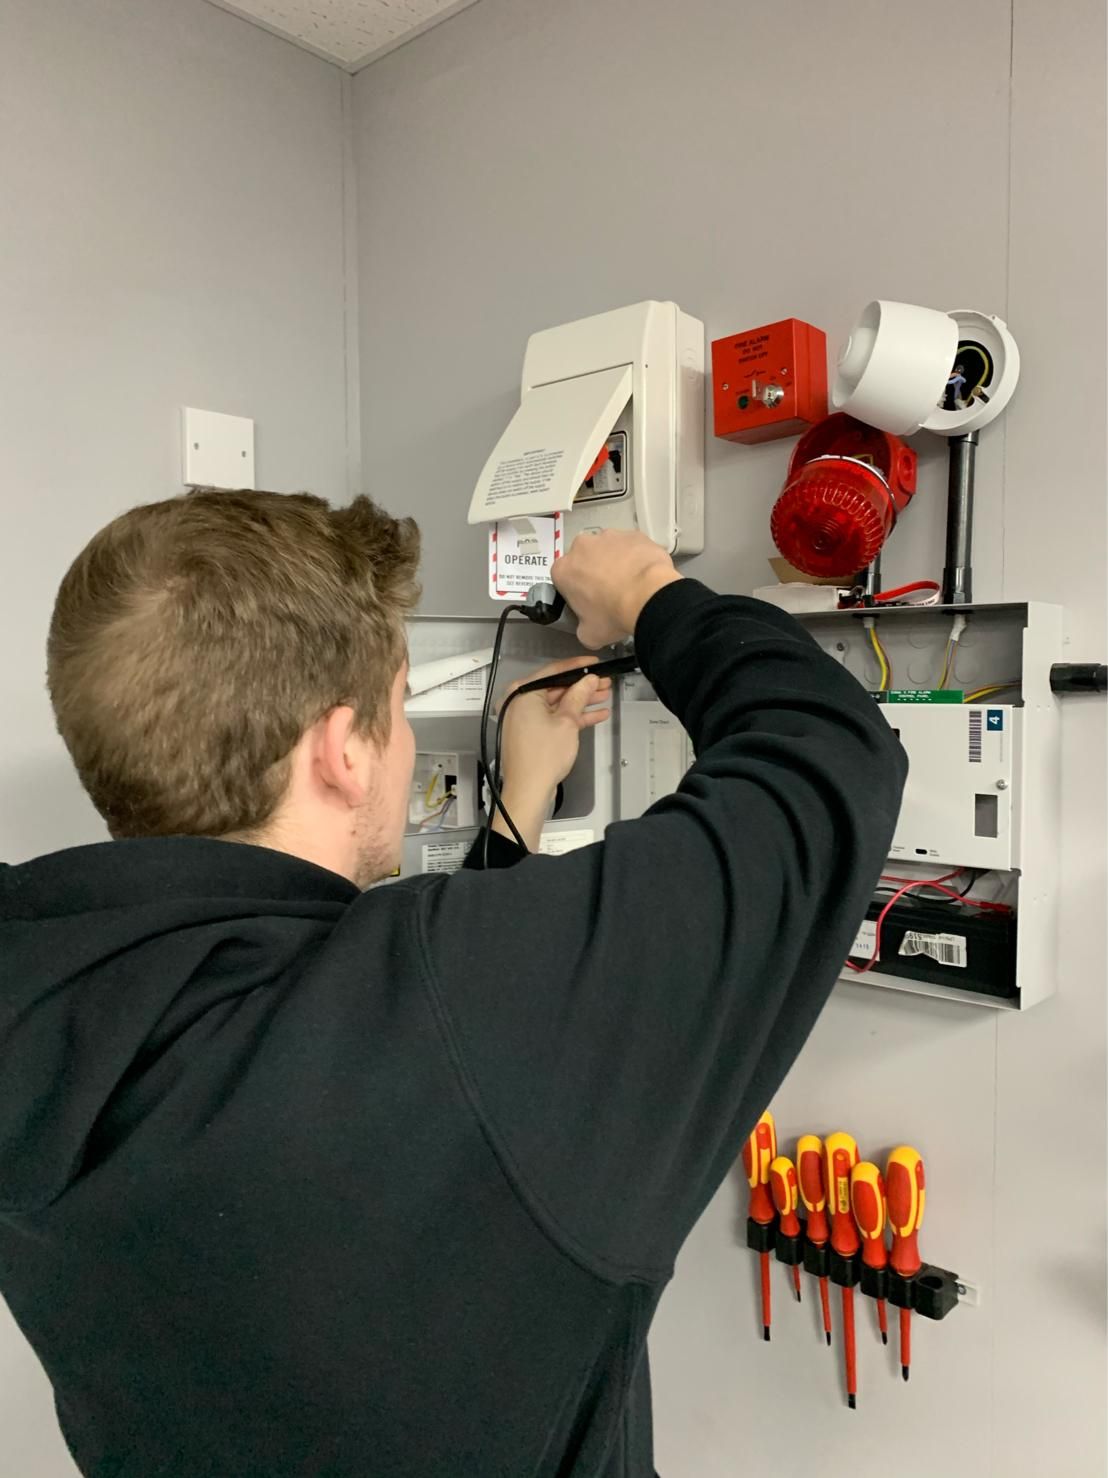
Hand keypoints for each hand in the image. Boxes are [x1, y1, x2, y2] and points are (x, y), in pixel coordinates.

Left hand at [495, 656, 611, 849]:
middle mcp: (518, 702)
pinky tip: (594, 715)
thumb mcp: (567, 722)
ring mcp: (523, 718)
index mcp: (522, 693)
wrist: (529, 791)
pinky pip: (552, 718)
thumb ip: (578, 696)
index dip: (578, 667)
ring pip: (556, 703)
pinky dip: (571, 717)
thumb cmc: (541, 758)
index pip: (554, 671)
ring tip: (602, 697)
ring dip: (580, 701)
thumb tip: (588, 681)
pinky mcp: (530, 732)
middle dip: (581, 686)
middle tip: (602, 683)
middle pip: (555, 687)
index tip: (594, 663)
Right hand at [551, 529, 680, 648]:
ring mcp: (608, 536)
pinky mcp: (632, 534)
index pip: (564, 578)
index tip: (586, 601)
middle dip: (594, 572)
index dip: (575, 591)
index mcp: (563, 570)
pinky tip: (644, 575)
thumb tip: (588, 627)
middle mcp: (582, 547)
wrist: (648, 597)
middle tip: (609, 593)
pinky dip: (635, 557)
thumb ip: (582, 626)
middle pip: (585, 559)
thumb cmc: (615, 613)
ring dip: (615, 562)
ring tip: (629, 584)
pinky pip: (631, 546)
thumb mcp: (588, 634)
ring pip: (608, 549)